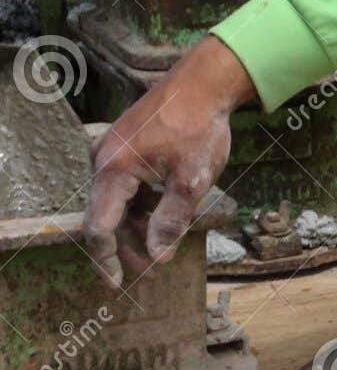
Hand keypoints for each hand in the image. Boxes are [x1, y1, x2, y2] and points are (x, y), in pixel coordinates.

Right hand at [86, 35, 254, 288]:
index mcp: (114, 170)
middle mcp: (104, 161)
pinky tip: (163, 222)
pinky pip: (128, 188)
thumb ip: (172, 220)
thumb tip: (157, 255)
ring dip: (137, 230)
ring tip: (160, 251)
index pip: (100, 226)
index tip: (115, 285)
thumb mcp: (191, 181)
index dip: (107, 259)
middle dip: (126, 249)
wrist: (203, 84)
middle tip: (149, 274)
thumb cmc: (198, 128)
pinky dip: (143, 208)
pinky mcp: (127, 150)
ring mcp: (113, 153)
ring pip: (118, 204)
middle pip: (107, 218)